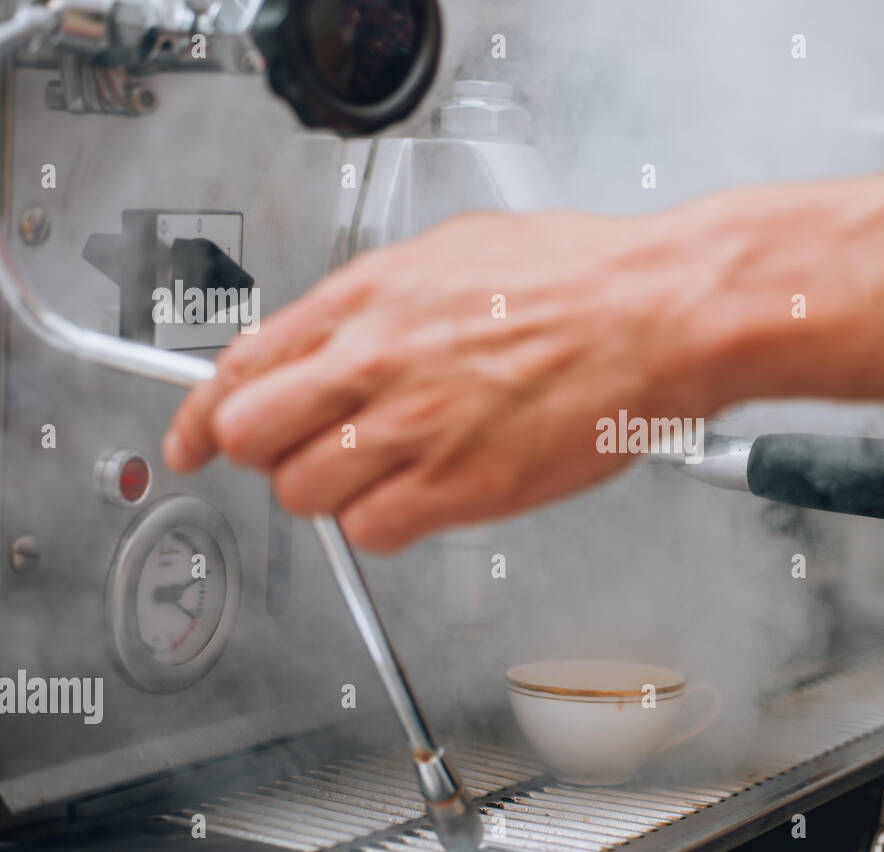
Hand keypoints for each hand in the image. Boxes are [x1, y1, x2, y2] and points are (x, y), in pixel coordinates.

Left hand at [163, 209, 722, 551]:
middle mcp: (376, 361)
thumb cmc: (581, 280)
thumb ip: (380, 299)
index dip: (201, 413)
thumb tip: (337, 331)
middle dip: (266, 452)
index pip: (239, 365)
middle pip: (251, 436)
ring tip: (381, 475)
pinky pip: (372, 530)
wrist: (655, 314)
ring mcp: (415, 427)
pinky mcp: (461, 486)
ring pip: (306, 492)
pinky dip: (382, 525)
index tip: (193, 437)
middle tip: (297, 455)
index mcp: (369, 297)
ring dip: (330, 492)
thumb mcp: (455, 252)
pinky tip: (420, 499)